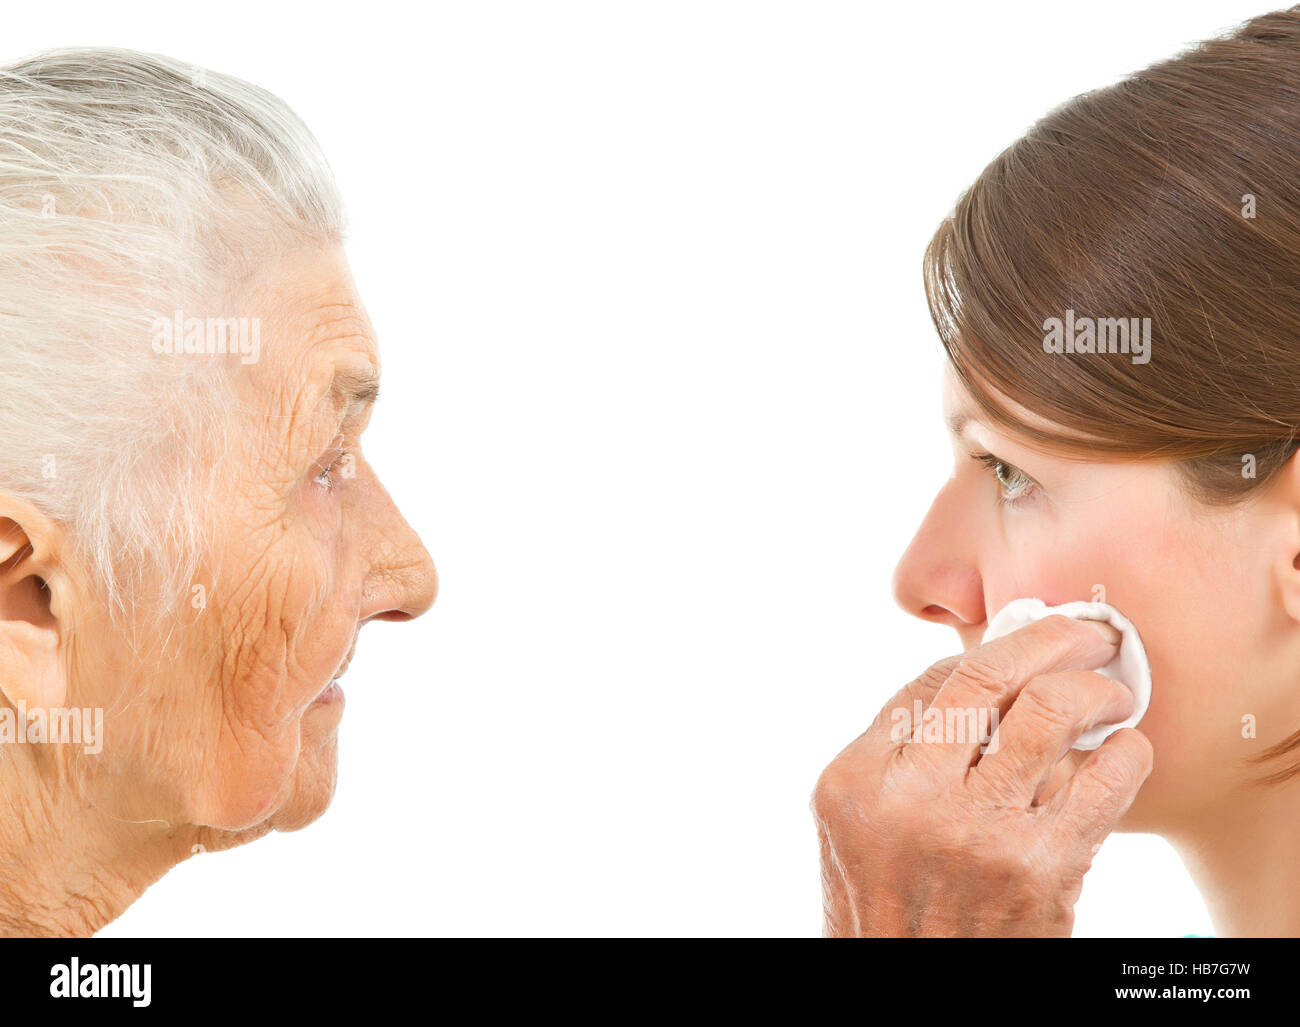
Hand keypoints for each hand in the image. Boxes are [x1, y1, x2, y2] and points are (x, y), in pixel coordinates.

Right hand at [811, 614, 1153, 936]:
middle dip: (1053, 636)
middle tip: (1087, 634)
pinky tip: (1124, 750)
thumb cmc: (890, 905)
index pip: (934, 681)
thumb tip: (983, 677)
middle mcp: (911, 798)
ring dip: (1095, 687)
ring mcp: (977, 833)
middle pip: (991, 675)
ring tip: (1110, 693)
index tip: (1026, 642)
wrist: (911, 990)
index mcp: (857, 778)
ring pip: (1051, 711)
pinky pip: (1101, 780)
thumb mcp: (855, 822)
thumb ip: (899, 752)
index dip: (993, 652)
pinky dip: (1126, 752)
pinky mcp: (1040, 870)